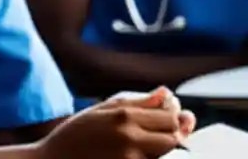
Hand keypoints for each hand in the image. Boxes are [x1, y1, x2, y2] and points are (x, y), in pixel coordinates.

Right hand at [35, 87, 192, 158]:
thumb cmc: (73, 136)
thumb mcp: (100, 110)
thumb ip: (135, 101)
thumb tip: (166, 94)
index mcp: (123, 117)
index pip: (169, 117)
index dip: (174, 115)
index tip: (169, 113)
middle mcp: (131, 138)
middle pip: (174, 137)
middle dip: (173, 133)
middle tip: (162, 129)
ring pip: (167, 153)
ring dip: (165, 146)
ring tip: (148, 140)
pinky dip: (152, 155)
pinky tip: (140, 149)